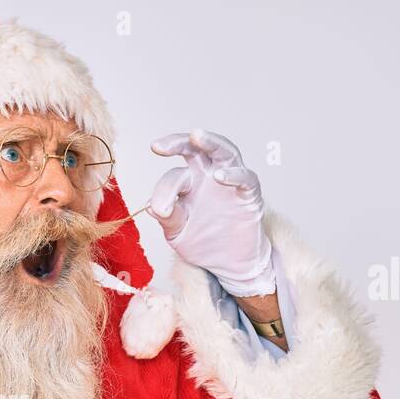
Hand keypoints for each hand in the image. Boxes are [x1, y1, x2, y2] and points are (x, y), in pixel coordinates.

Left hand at [149, 129, 275, 297]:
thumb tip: (150, 206)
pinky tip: (220, 176)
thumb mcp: (178, 233)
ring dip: (211, 142)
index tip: (158, 209)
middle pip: (195, 149)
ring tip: (196, 135)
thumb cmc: (203, 243)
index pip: (174, 176)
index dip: (164, 191)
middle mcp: (208, 177)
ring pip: (223, 151)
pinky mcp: (249, 194)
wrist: (228, 263)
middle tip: (160, 146)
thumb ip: (168, 219)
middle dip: (178, 142)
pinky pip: (245, 177)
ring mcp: (230, 183)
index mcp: (188, 183)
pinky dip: (234, 174)